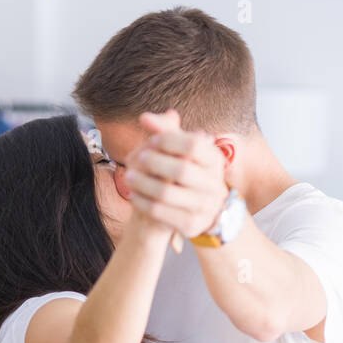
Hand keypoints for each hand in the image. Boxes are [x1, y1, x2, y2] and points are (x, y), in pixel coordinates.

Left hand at [124, 109, 228, 238]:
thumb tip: (144, 117)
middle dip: (155, 162)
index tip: (152, 139)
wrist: (202, 210)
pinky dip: (143, 202)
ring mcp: (204, 207)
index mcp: (214, 159)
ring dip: (143, 183)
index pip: (193, 145)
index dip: (169, 140)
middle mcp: (214, 184)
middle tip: (136, 158)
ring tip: (128, 176)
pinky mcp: (190, 225)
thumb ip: (165, 130)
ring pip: (167, 193)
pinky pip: (160, 213)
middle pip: (181, 170)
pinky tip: (133, 195)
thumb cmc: (187, 171)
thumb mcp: (182, 149)